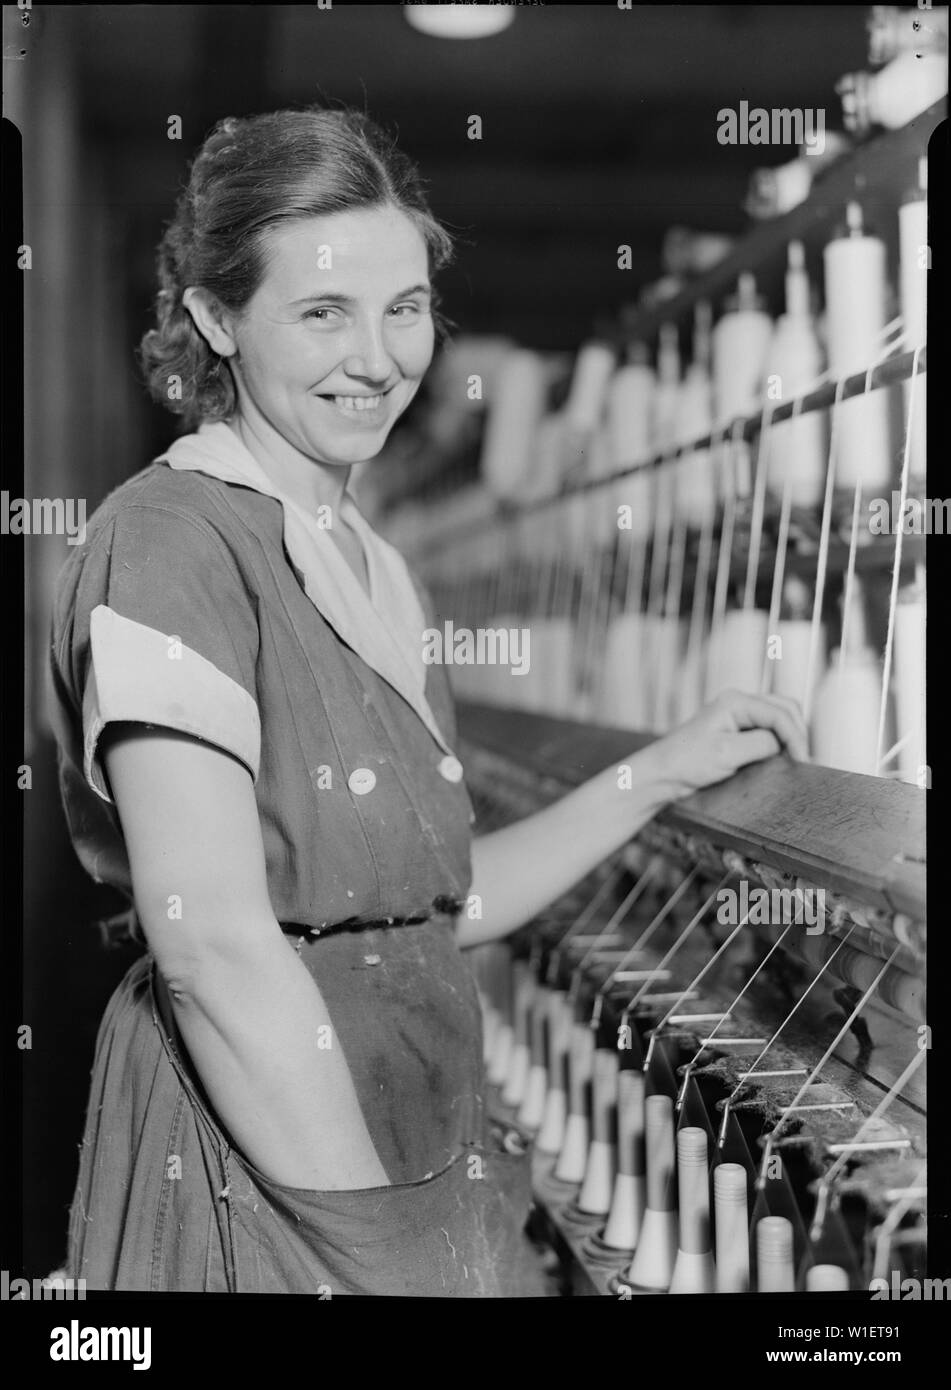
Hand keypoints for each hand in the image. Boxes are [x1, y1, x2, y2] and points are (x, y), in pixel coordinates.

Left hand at [649, 689, 809, 800]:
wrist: (662, 774)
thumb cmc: (687, 762)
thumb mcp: (727, 754)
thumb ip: (761, 744)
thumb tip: (783, 744)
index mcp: (735, 702)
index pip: (780, 714)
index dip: (796, 737)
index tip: (802, 762)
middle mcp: (738, 703)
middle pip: (784, 708)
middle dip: (798, 732)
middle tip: (803, 761)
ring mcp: (737, 715)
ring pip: (778, 717)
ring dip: (790, 735)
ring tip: (795, 760)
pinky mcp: (736, 731)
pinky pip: (767, 729)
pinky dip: (779, 741)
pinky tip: (781, 758)